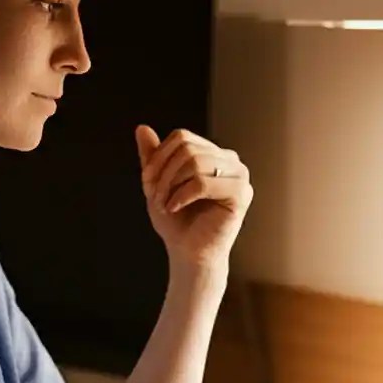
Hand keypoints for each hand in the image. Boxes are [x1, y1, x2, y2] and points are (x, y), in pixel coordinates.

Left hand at [135, 125, 253, 269]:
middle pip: (187, 148)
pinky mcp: (241, 194)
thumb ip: (153, 157)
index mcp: (213, 154)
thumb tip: (141, 128)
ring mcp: (239, 175)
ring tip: (166, 205)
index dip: (159, 158)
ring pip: (196, 162)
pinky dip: (182, 195)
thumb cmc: (177, 222)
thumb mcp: (158, 184)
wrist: (188, 254)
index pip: (182, 137)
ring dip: (171, 185)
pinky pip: (203, 182)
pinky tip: (175, 207)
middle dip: (163, 173)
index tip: (148, 184)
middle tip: (155, 197)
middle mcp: (230, 160)